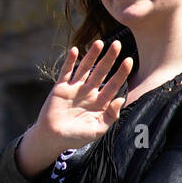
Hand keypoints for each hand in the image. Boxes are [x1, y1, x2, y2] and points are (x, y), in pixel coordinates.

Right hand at [16, 39, 132, 177]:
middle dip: (109, 58)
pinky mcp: (61, 88)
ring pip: (85, 68)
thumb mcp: (97, 130)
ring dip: (92, 55)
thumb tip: (121, 99)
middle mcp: (89, 93)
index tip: (129, 61)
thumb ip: (110, 116)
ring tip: (99, 42)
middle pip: (101, 72)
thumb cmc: (76, 137)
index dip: (121, 73)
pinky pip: (66, 72)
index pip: (113, 84)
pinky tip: (75, 50)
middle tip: (117, 44)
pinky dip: (70, 61)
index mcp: (100, 103)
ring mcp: (75, 89)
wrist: (52, 139)